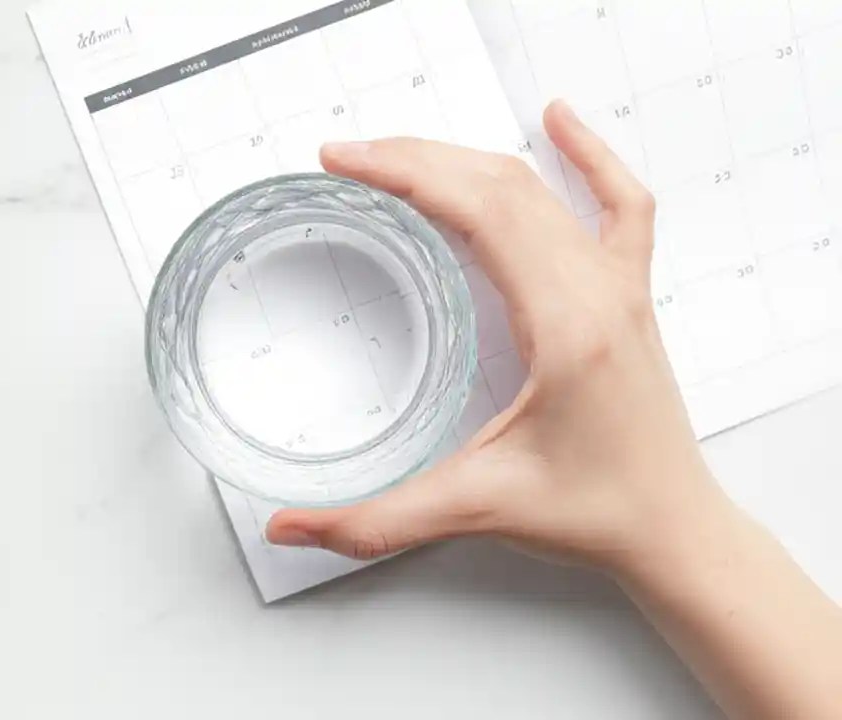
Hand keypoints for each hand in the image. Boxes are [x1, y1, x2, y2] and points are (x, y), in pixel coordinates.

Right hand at [266, 100, 731, 577]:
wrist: (671, 530)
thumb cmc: (593, 513)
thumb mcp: (475, 509)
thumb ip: (376, 522)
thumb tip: (291, 526)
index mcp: (566, 325)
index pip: (481, 212)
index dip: (406, 174)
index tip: (346, 161)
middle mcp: (597, 290)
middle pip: (503, 187)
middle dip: (418, 158)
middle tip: (350, 156)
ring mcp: (618, 286)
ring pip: (541, 190)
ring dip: (468, 158)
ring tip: (405, 149)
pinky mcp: (626, 295)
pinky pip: (618, 204)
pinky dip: (589, 156)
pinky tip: (560, 121)